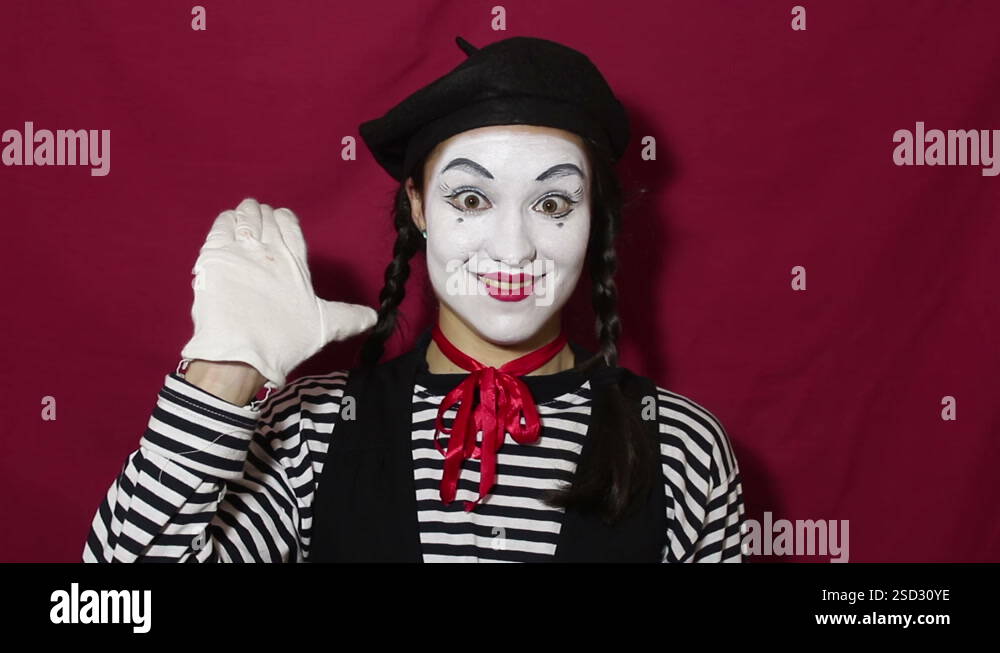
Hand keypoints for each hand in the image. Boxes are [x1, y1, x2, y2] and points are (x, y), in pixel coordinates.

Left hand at [180, 198, 376, 386]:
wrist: (241, 353)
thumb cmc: (284, 340)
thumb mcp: (324, 327)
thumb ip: (349, 317)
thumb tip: (374, 318)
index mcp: (295, 261)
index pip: (290, 224)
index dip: (284, 219)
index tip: (280, 221)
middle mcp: (270, 249)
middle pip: (265, 217)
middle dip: (263, 216)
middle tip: (259, 221)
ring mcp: (240, 250)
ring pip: (243, 217)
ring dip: (245, 215)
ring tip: (244, 220)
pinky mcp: (214, 255)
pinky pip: (221, 226)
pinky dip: (225, 221)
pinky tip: (227, 226)